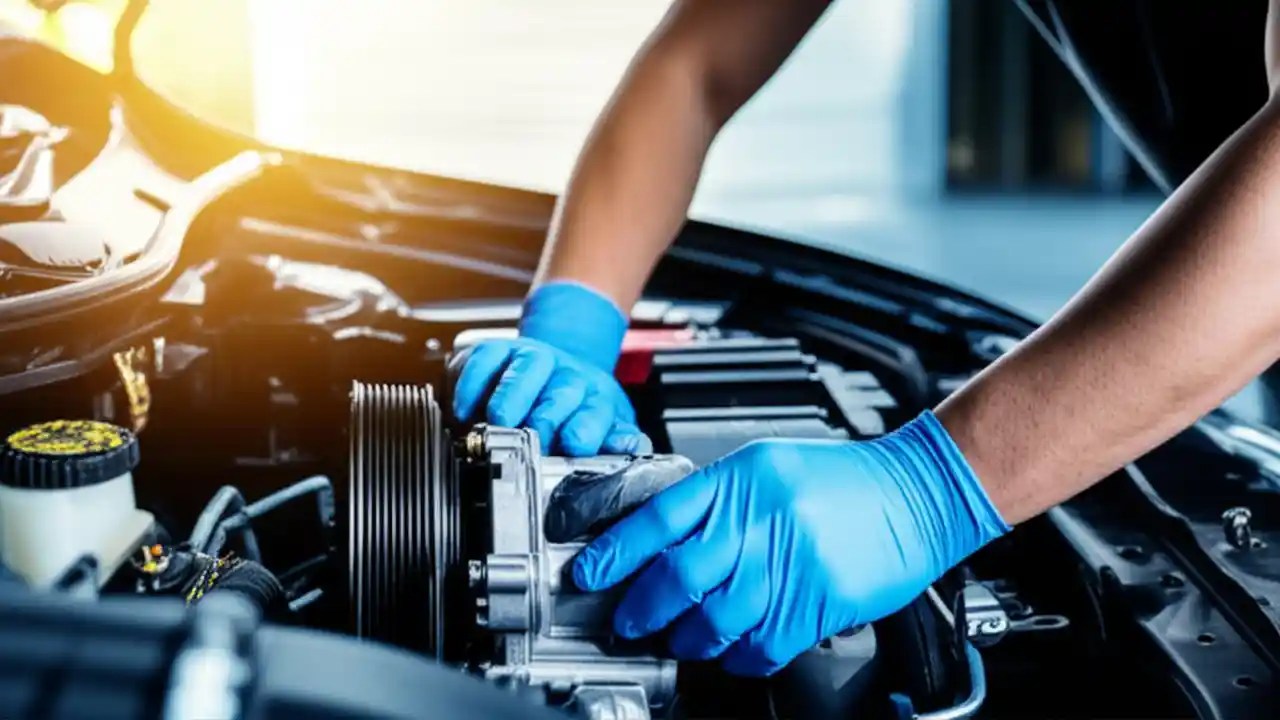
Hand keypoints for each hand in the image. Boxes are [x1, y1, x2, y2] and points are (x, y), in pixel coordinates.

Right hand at [451, 281, 648, 455]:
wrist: (558, 365)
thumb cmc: (577, 407)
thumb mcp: (605, 427)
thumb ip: (616, 441)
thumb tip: (634, 446)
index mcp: (596, 398)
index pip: (598, 412)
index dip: (586, 427)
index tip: (576, 443)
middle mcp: (566, 375)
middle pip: (563, 389)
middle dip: (547, 414)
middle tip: (534, 436)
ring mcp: (532, 359)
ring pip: (526, 369)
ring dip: (511, 394)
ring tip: (499, 419)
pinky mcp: (498, 350)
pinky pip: (484, 358)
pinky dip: (472, 382)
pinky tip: (465, 408)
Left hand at [571, 411, 1009, 675]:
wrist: (917, 492)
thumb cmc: (842, 480)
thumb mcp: (768, 466)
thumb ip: (717, 499)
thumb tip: (663, 540)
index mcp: (741, 478)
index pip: (659, 518)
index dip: (616, 552)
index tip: (589, 573)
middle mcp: (760, 519)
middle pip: (678, 576)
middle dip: (642, 608)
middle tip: (627, 621)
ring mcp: (790, 563)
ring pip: (715, 620)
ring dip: (687, 638)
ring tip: (678, 639)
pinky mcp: (817, 603)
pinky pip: (760, 646)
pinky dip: (737, 657)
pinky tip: (731, 652)